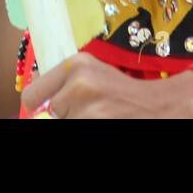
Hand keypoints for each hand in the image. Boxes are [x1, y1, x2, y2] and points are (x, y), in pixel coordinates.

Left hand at [20, 52, 192, 118]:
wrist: (160, 106)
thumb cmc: (125, 91)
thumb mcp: (94, 74)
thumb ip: (66, 81)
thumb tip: (34, 99)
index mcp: (76, 64)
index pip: (32, 94)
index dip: (38, 104)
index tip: (43, 108)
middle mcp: (78, 83)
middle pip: (51, 113)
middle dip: (66, 115)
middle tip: (90, 109)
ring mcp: (86, 109)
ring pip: (65, 123)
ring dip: (78, 122)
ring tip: (101, 116)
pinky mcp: (93, 126)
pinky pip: (77, 128)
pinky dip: (87, 127)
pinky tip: (105, 121)